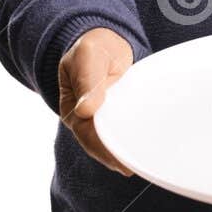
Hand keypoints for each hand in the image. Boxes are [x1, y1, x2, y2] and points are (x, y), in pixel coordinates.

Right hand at [57, 27, 134, 175]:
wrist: (106, 42)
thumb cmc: (94, 47)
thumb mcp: (88, 56)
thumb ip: (87, 80)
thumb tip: (86, 111)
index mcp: (72, 106)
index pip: (85, 131)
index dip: (100, 146)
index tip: (116, 156)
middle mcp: (84, 118)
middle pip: (97, 143)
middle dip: (112, 157)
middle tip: (131, 169)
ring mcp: (99, 118)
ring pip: (108, 141)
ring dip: (121, 155)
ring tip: (137, 167)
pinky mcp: (115, 115)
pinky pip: (119, 131)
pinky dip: (128, 142)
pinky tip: (140, 153)